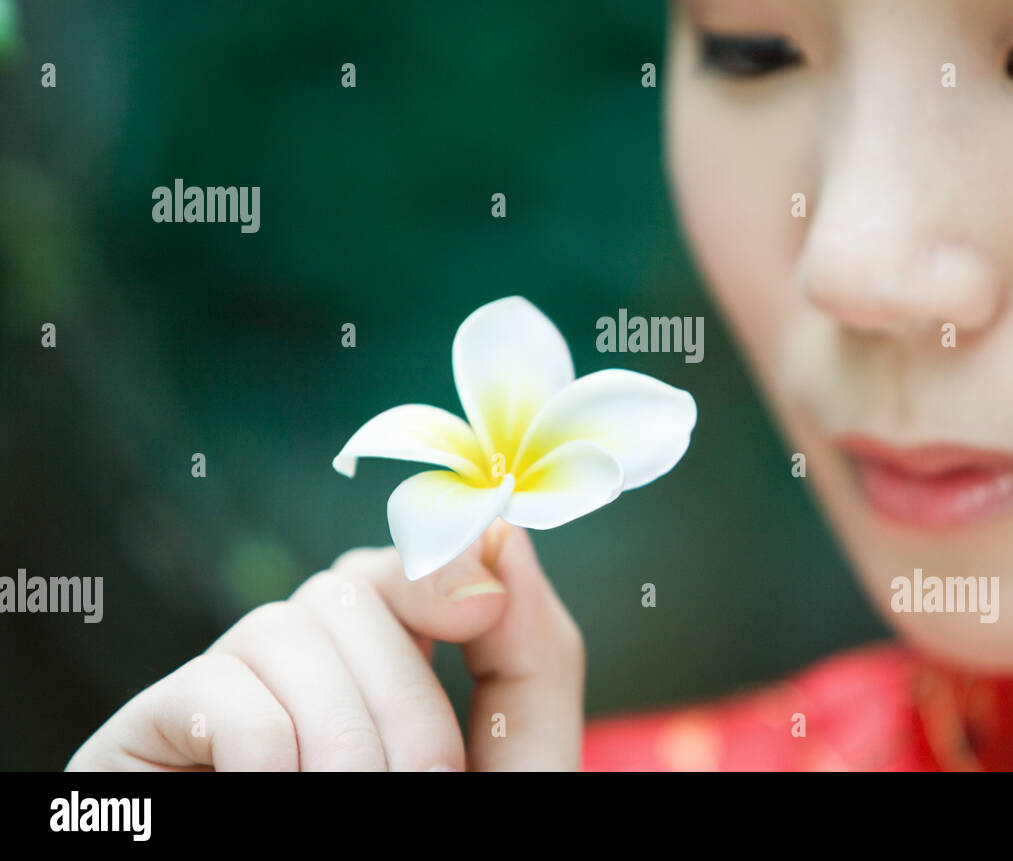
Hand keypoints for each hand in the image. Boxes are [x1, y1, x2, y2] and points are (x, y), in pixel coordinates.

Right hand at [66, 520, 583, 769]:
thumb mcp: (512, 775)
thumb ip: (531, 661)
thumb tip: (511, 539)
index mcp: (381, 675)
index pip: (395, 564)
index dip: (437, 566)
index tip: (482, 610)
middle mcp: (300, 674)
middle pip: (348, 588)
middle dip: (407, 700)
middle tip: (418, 793)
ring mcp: (220, 701)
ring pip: (287, 626)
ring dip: (345, 736)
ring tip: (346, 811)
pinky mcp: (143, 740)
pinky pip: (221, 689)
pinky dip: (268, 751)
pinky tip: (273, 802)